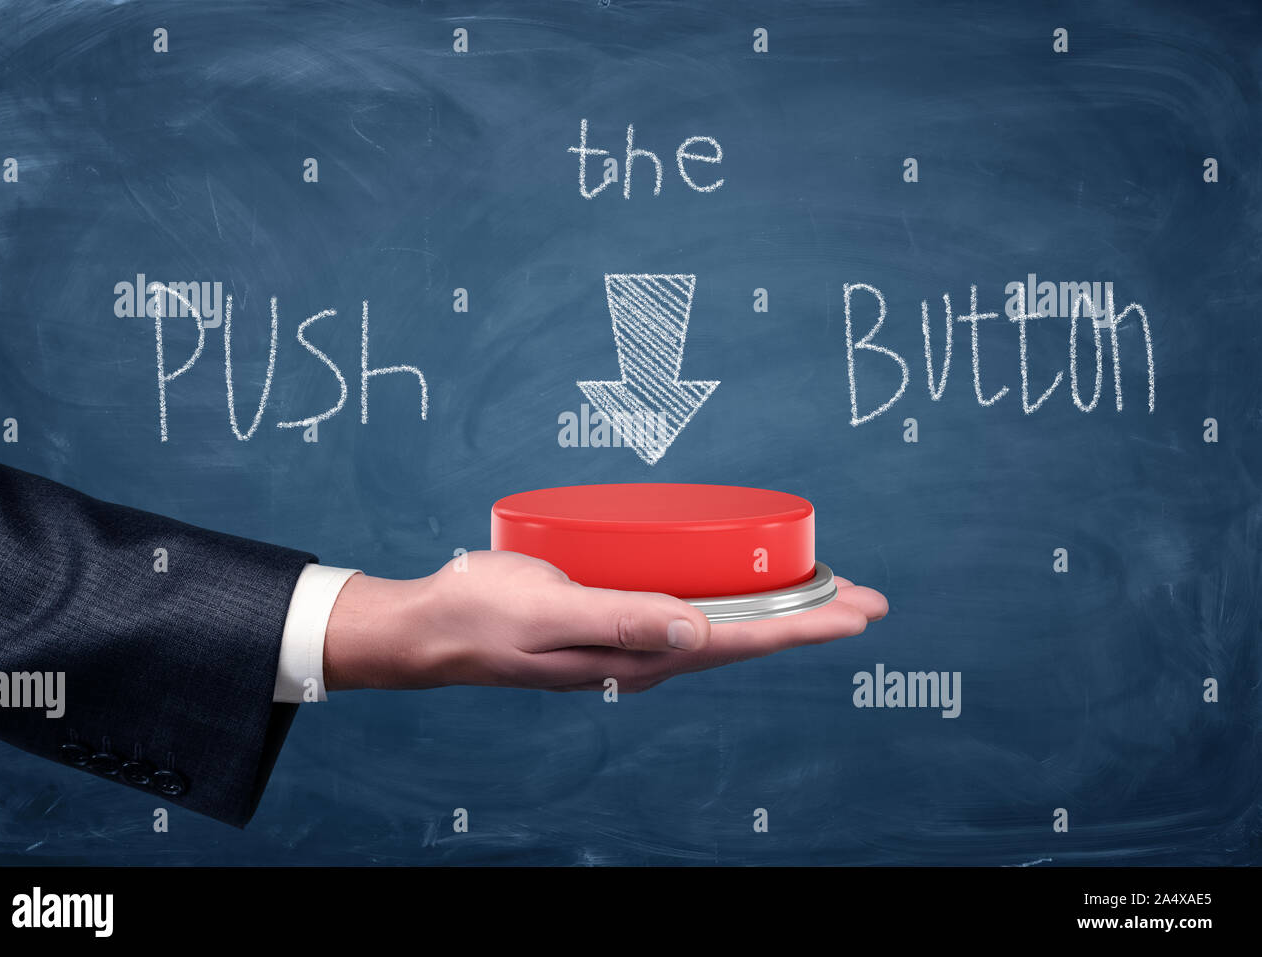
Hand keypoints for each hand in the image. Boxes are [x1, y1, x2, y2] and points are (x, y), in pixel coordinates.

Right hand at [322, 550, 887, 692]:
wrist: (436, 628)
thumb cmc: (485, 614)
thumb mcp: (550, 609)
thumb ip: (620, 617)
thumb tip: (698, 629)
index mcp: (639, 657)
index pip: (740, 639)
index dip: (804, 623)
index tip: (858, 610)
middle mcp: (646, 656)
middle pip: (745, 635)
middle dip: (808, 618)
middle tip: (866, 600)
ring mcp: (633, 642)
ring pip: (724, 625)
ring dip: (777, 609)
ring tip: (822, 592)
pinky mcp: (617, 623)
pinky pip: (691, 611)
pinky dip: (731, 597)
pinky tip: (739, 582)